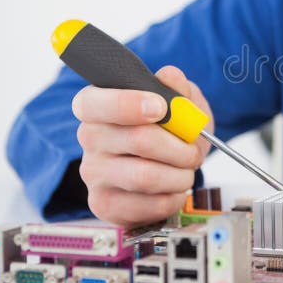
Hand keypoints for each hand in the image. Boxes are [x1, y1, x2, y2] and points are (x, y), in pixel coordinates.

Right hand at [72, 66, 213, 227]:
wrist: (172, 165)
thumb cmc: (172, 129)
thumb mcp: (181, 101)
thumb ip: (177, 88)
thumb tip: (170, 77)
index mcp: (97, 104)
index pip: (94, 103)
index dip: (128, 104)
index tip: (159, 107)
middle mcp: (89, 137)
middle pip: (138, 140)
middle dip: (179, 147)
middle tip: (193, 150)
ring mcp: (93, 173)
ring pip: (145, 176)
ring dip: (180, 175)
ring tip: (186, 170)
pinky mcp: (104, 204)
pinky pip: (147, 205)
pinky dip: (173, 197)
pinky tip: (174, 189)